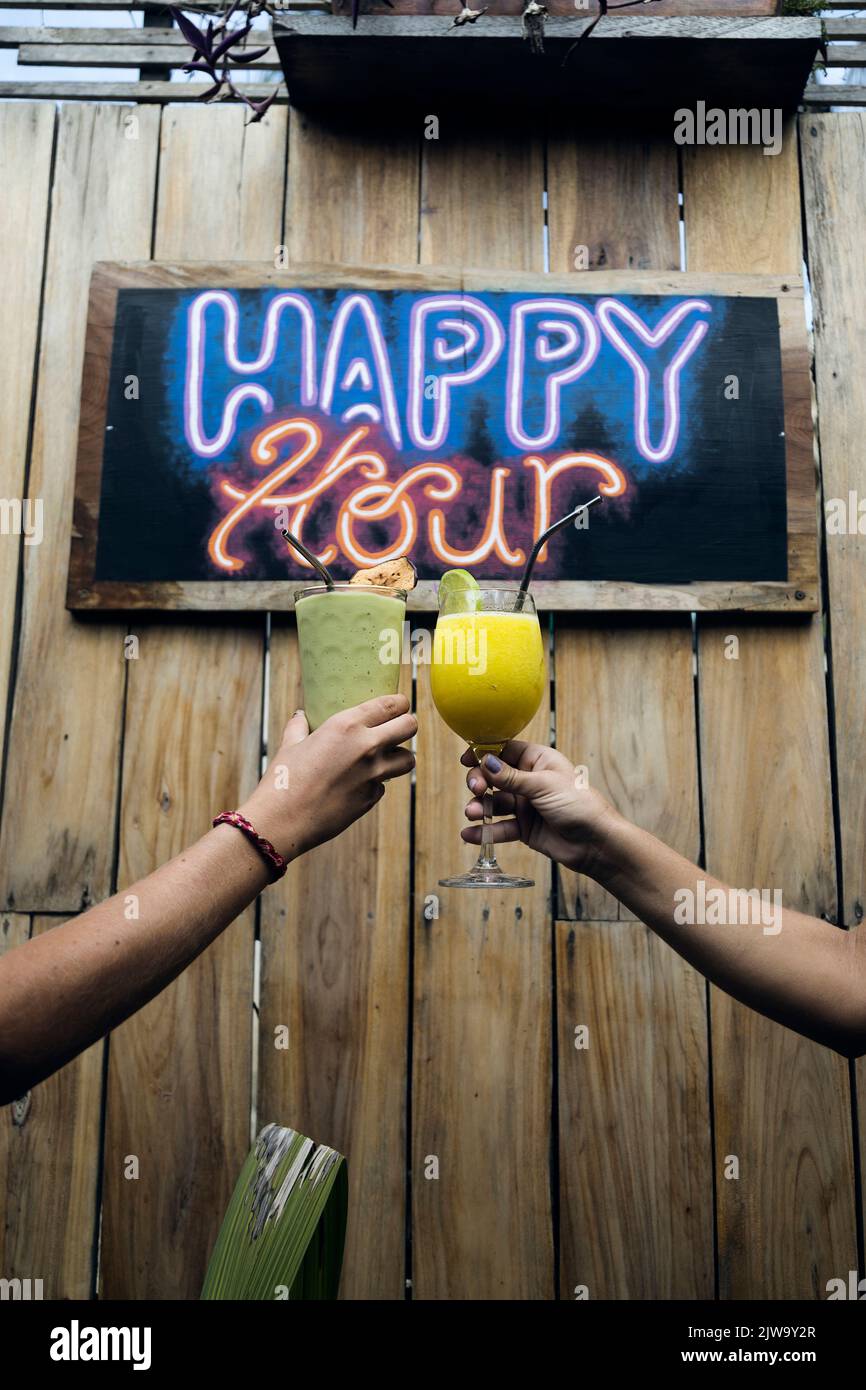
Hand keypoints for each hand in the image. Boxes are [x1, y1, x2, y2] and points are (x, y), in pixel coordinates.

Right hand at [239, 694, 415, 861]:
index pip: (391, 705)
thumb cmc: (283, 779)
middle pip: (410, 727)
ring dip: (400, 756)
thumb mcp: (290, 745)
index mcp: (347, 726)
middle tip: (398, 728)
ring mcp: (373, 775)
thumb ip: (299, 726)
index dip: (400, 703)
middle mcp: (367, 747)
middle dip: (407, 724)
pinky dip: (376, 782)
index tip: (399, 705)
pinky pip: (384, 785)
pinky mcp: (371, 798)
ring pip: (408, 759)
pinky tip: (358, 783)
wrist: (283, 820)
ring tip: (386, 757)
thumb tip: (301, 715)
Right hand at [462, 741, 617, 874]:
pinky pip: (499, 827)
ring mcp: (526, 805)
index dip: (485, 754)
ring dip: (480, 806)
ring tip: (473, 812)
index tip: (467, 760)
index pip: (505, 750)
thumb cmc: (580, 804)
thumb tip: (486, 762)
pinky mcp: (524, 828)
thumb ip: (511, 777)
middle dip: (480, 781)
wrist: (596, 842)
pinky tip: (470, 834)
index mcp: (538, 761)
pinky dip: (484, 831)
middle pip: (494, 776)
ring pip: (494, 802)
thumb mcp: (543, 785)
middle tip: (476, 788)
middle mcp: (530, 781)